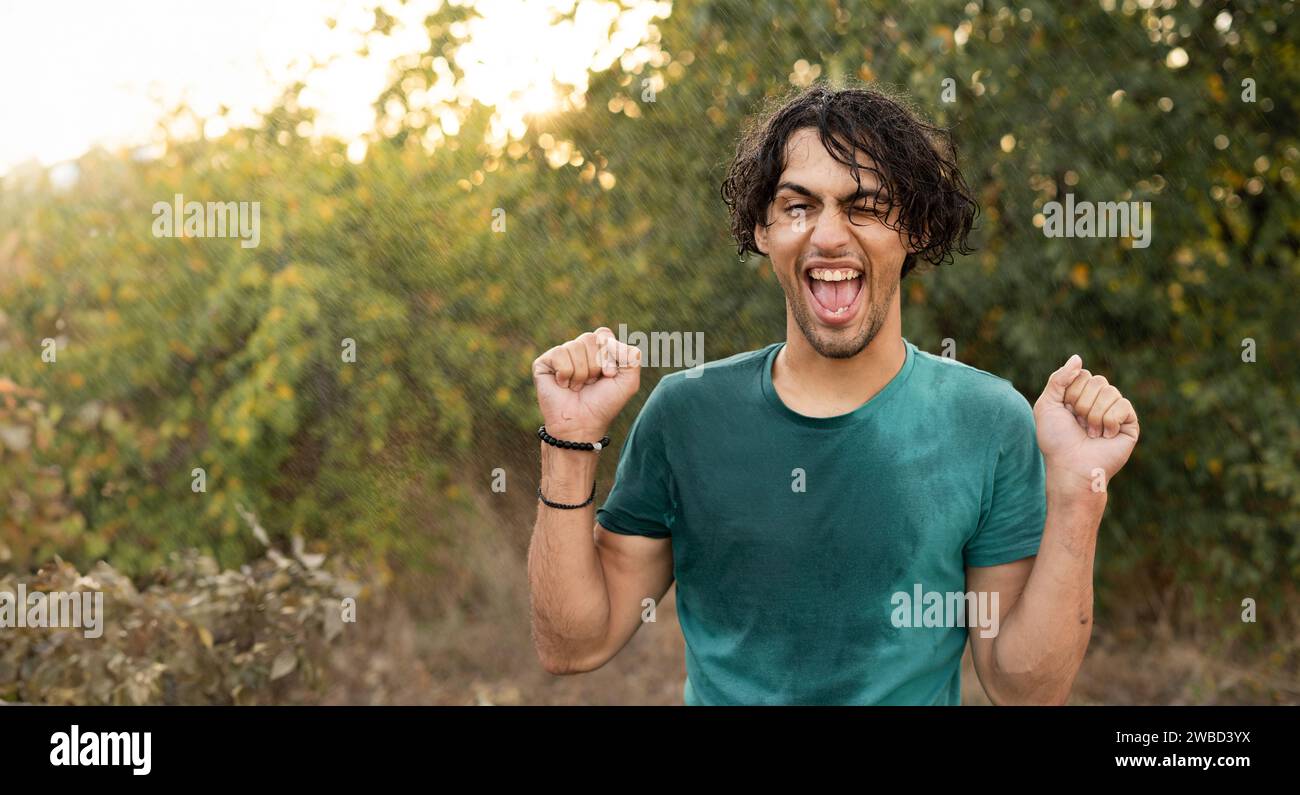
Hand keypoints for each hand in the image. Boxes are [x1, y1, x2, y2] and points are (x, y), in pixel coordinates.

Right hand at [532, 326, 641, 440]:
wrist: (582, 424)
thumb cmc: (604, 404)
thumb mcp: (629, 381)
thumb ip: (632, 356)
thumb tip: (607, 339)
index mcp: (598, 351)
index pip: (604, 334)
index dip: (608, 354)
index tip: (609, 375)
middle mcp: (579, 350)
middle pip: (590, 338)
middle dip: (596, 365)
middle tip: (592, 384)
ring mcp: (561, 356)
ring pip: (575, 346)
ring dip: (581, 373)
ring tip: (577, 387)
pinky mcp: (544, 363)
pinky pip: (559, 354)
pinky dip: (566, 373)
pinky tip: (563, 385)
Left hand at [1033, 354, 1138, 492]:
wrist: (1071, 466)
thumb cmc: (1056, 440)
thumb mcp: (1046, 405)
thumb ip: (1058, 379)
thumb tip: (1078, 357)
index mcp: (1080, 394)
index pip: (1082, 374)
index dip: (1071, 393)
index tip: (1066, 412)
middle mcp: (1099, 400)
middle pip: (1097, 381)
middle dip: (1082, 404)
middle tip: (1079, 425)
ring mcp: (1115, 410)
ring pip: (1110, 392)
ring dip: (1094, 416)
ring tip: (1091, 434)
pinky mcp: (1130, 423)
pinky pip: (1123, 406)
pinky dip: (1110, 422)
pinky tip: (1106, 436)